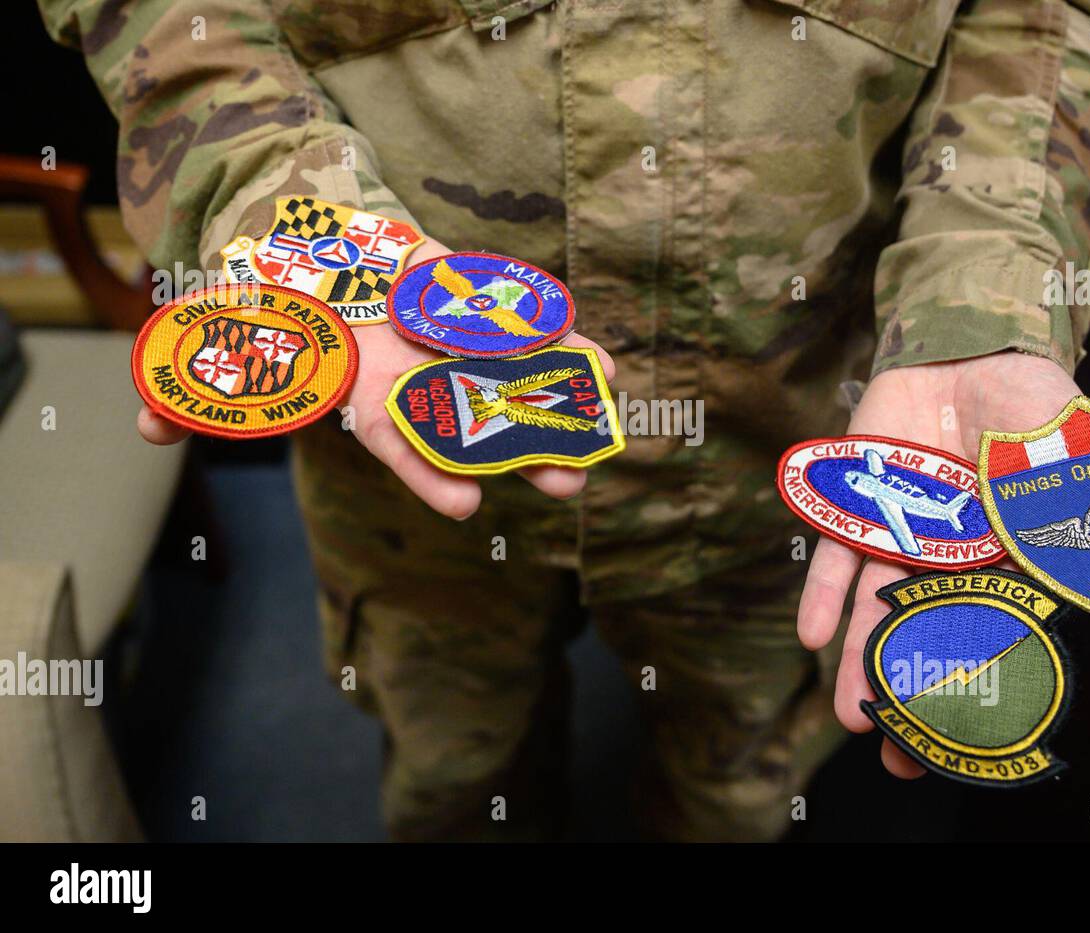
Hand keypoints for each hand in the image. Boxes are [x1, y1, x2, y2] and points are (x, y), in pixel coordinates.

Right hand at [138, 239, 615, 519]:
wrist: (314, 248)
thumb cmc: (277, 305)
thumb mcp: (227, 336)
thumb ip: (193, 383)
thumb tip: (146, 431)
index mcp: (364, 391)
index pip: (396, 442)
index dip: (426, 474)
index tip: (467, 507)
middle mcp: (414, 376)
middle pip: (474, 423)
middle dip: (520, 452)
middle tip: (570, 486)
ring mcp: (445, 345)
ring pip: (510, 380)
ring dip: (556, 404)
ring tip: (602, 433)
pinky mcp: (467, 307)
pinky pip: (520, 324)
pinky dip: (560, 339)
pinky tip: (603, 363)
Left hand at [795, 351, 1080, 778]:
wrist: (968, 352)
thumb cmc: (1030, 403)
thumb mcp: (1064, 450)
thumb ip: (1071, 503)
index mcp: (1010, 557)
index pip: (1000, 634)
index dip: (991, 687)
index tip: (981, 738)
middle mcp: (953, 559)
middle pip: (935, 638)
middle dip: (920, 696)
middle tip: (904, 757)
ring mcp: (905, 536)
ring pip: (883, 610)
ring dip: (867, 661)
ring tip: (857, 716)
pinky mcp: (862, 506)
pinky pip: (838, 555)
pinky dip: (825, 593)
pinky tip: (812, 636)